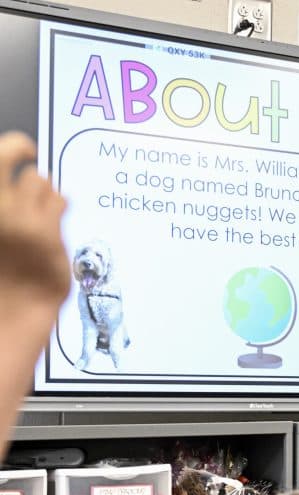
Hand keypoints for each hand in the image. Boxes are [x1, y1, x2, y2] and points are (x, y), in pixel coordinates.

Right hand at [0, 132, 68, 304]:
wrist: (6, 311)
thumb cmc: (0, 272)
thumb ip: (3, 205)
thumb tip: (13, 185)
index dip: (13, 147)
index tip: (23, 147)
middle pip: (17, 160)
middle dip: (23, 154)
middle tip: (28, 155)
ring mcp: (20, 219)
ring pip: (41, 181)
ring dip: (42, 189)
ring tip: (38, 206)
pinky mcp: (46, 234)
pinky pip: (60, 201)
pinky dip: (58, 205)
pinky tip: (52, 218)